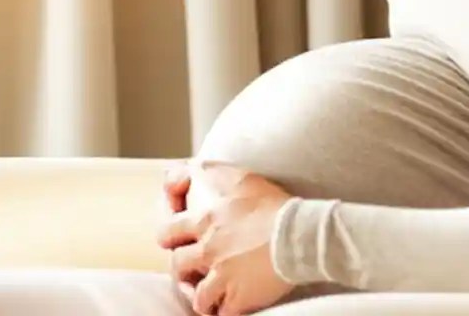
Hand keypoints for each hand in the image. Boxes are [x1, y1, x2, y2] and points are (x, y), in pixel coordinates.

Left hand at [156, 160, 296, 315]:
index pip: (168, 232)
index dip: (168, 238)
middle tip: (191, 272)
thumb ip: (213, 172)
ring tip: (211, 296)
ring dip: (203, 296)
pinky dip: (224, 312)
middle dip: (182, 270)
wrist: (300, 233)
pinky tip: (230, 307)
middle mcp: (208, 250)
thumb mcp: (241, 178)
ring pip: (198, 296)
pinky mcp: (239, 297)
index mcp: (205, 221)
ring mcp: (222, 276)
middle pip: (178, 266)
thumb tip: (191, 168)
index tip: (173, 242)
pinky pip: (223, 313)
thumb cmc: (275, 204)